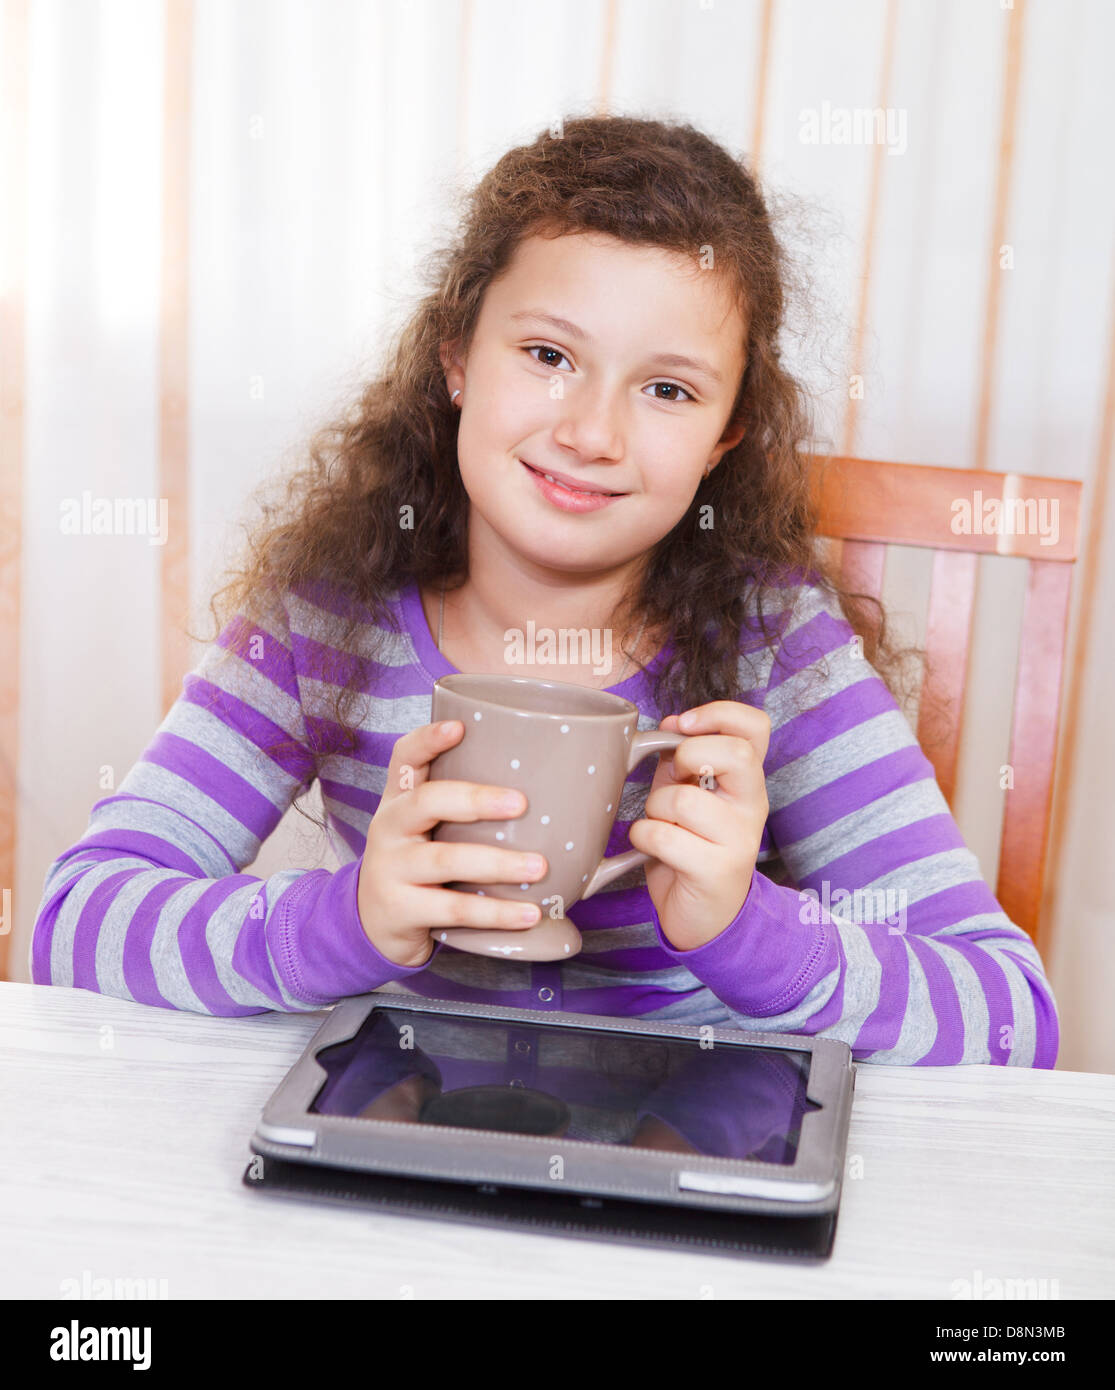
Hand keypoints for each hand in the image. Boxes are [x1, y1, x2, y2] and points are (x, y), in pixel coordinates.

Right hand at [357, 719, 548, 967]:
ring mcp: (390, 869)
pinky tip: (529, 914)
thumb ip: (470, 808)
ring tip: (539, 867)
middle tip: (522, 803)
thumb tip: (566, 788)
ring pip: (444, 859)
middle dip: (474, 799)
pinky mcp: (399, 910)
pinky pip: (452, 908)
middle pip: (426, 801)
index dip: (428, 738)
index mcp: (400, 799)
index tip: (459, 726)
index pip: (404, 757)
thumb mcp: (430, 829)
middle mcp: (390, 827)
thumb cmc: (423, 864)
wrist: (374, 925)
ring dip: (497, 863)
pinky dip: (495, 912)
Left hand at [627, 701, 770, 951]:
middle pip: (735, 754)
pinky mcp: (718, 871)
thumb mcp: (687, 796)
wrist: (705, 918)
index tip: (683, 725)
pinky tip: (648, 848)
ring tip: (658, 824)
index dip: (718, 713)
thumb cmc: (690, 848)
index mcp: (746, 780)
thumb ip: (682, 762)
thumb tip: (669, 726)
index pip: (755, 726)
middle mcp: (752, 806)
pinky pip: (665, 838)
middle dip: (687, 756)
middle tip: (674, 778)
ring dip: (654, 809)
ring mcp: (740, 840)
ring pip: (684, 800)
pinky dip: (644, 838)